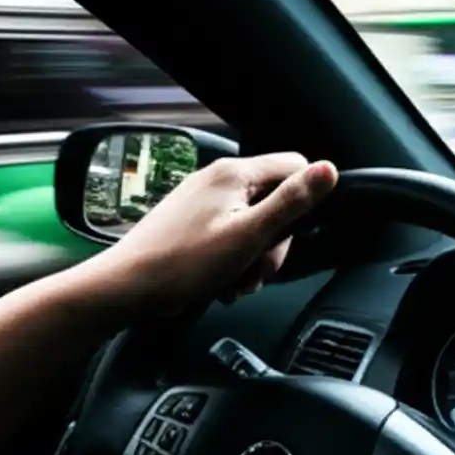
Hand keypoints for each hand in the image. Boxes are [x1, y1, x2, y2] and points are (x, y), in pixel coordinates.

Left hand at [81, 153, 337, 315]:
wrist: (126, 287)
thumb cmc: (183, 264)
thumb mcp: (248, 235)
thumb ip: (291, 202)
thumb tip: (329, 170)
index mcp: (234, 173)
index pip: (295, 167)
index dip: (302, 204)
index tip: (285, 237)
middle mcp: (218, 178)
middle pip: (275, 202)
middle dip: (274, 242)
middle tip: (256, 268)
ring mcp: (202, 199)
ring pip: (253, 224)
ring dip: (253, 257)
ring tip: (234, 281)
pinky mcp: (191, 221)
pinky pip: (230, 235)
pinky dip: (233, 260)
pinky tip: (221, 281)